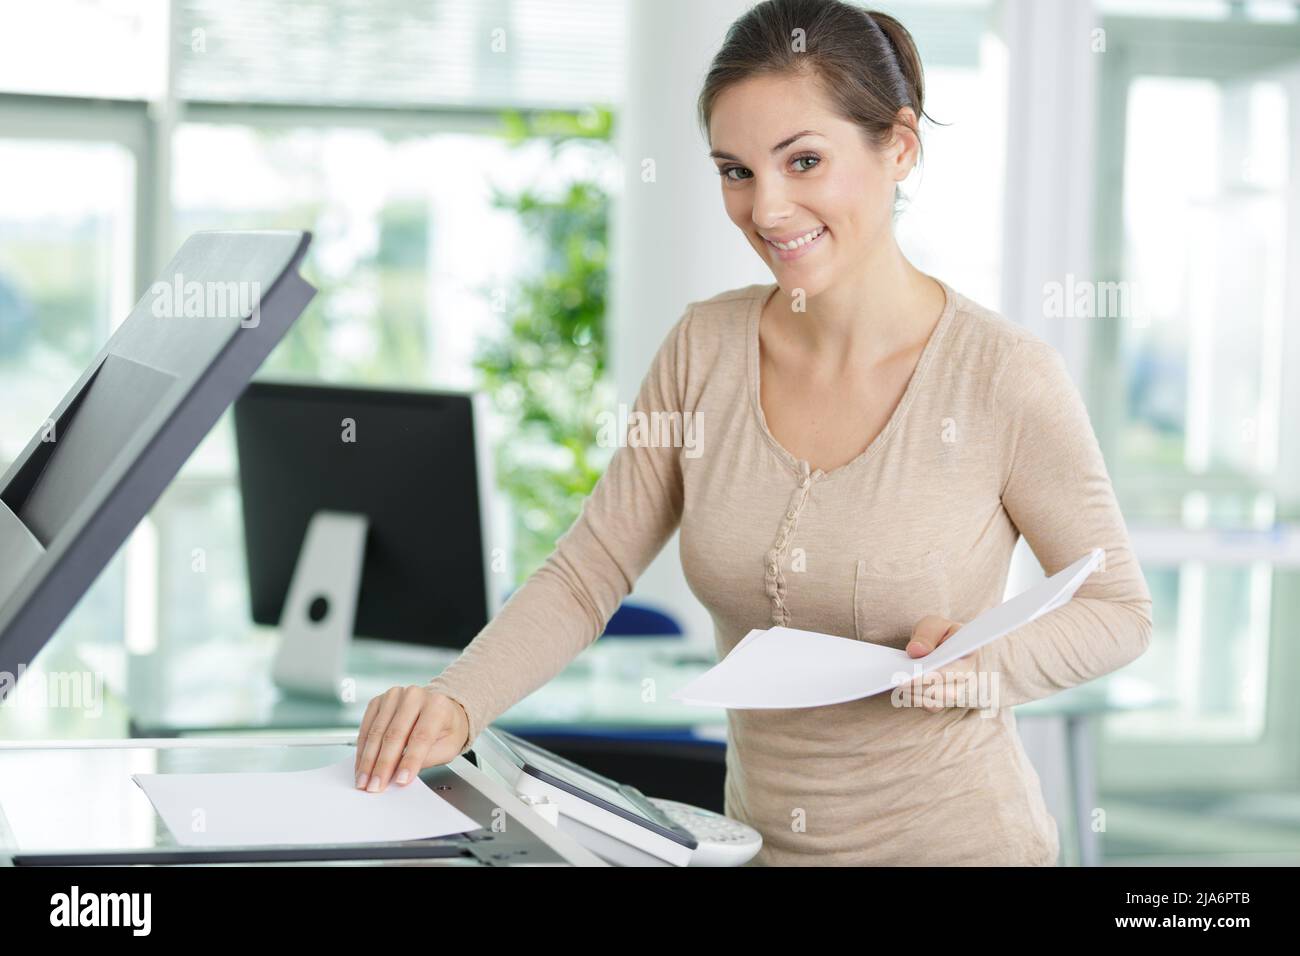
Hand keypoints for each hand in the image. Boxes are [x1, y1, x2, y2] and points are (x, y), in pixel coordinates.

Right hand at [354, 685, 469, 791]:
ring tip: (364, 780)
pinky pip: (366, 727)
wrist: (441, 710)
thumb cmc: (446, 729)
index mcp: (437, 705)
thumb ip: (425, 759)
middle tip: (376, 786)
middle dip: (383, 765)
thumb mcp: (448, 747)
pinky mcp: (379, 701)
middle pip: (395, 734)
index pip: (421, 736)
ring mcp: (394, 696)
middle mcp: (415, 696)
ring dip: (368, 760)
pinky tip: (361, 765)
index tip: (401, 780)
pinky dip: (362, 749)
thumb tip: (400, 773)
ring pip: (377, 732)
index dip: (410, 760)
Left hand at [898, 615, 978, 712]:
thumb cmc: (938, 633)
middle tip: (898, 681)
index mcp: (969, 655)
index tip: (914, 674)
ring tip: (896, 683)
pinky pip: (930, 706)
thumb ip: (927, 634)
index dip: (936, 675)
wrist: (937, 643)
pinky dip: (913, 699)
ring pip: (937, 702)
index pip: (956, 670)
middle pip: (947, 692)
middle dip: (921, 687)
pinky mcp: (943, 701)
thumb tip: (916, 651)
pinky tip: (899, 689)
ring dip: (914, 694)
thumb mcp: (933, 624)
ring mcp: (957, 692)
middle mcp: (968, 678)